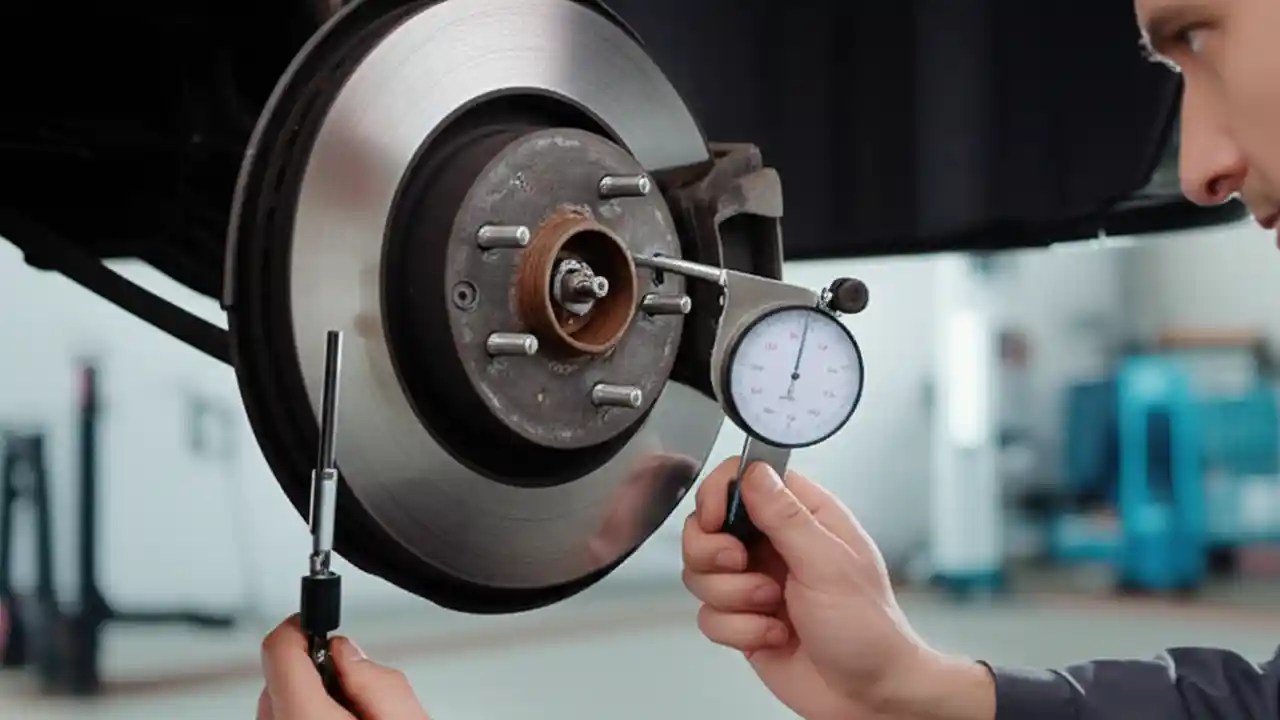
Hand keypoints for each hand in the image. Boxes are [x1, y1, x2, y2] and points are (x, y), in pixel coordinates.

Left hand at [257, 616, 429, 718]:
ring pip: (281, 698)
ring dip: (311, 696)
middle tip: (356, 691)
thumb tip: (347, 651)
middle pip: (280, 674)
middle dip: (317, 669)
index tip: (319, 622)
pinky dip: (305, 714)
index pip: (279, 647)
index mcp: (304, 717)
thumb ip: (378, 679)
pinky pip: (282, 718)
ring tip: (352, 719)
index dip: (301, 624)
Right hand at [682, 459, 994, 719]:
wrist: (869, 695)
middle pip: (706, 526)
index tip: (717, 519)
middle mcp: (774, 544)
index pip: (742, 478)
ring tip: (772, 607)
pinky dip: (738, 630)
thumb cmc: (868, 629)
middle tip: (740, 564)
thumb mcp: (828, 563)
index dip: (718, 494)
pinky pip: (708, 616)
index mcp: (802, 516)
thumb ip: (786, 516)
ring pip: (700, 573)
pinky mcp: (742, 620)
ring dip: (733, 596)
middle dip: (714, 552)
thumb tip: (753, 472)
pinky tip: (774, 635)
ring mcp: (754, 582)